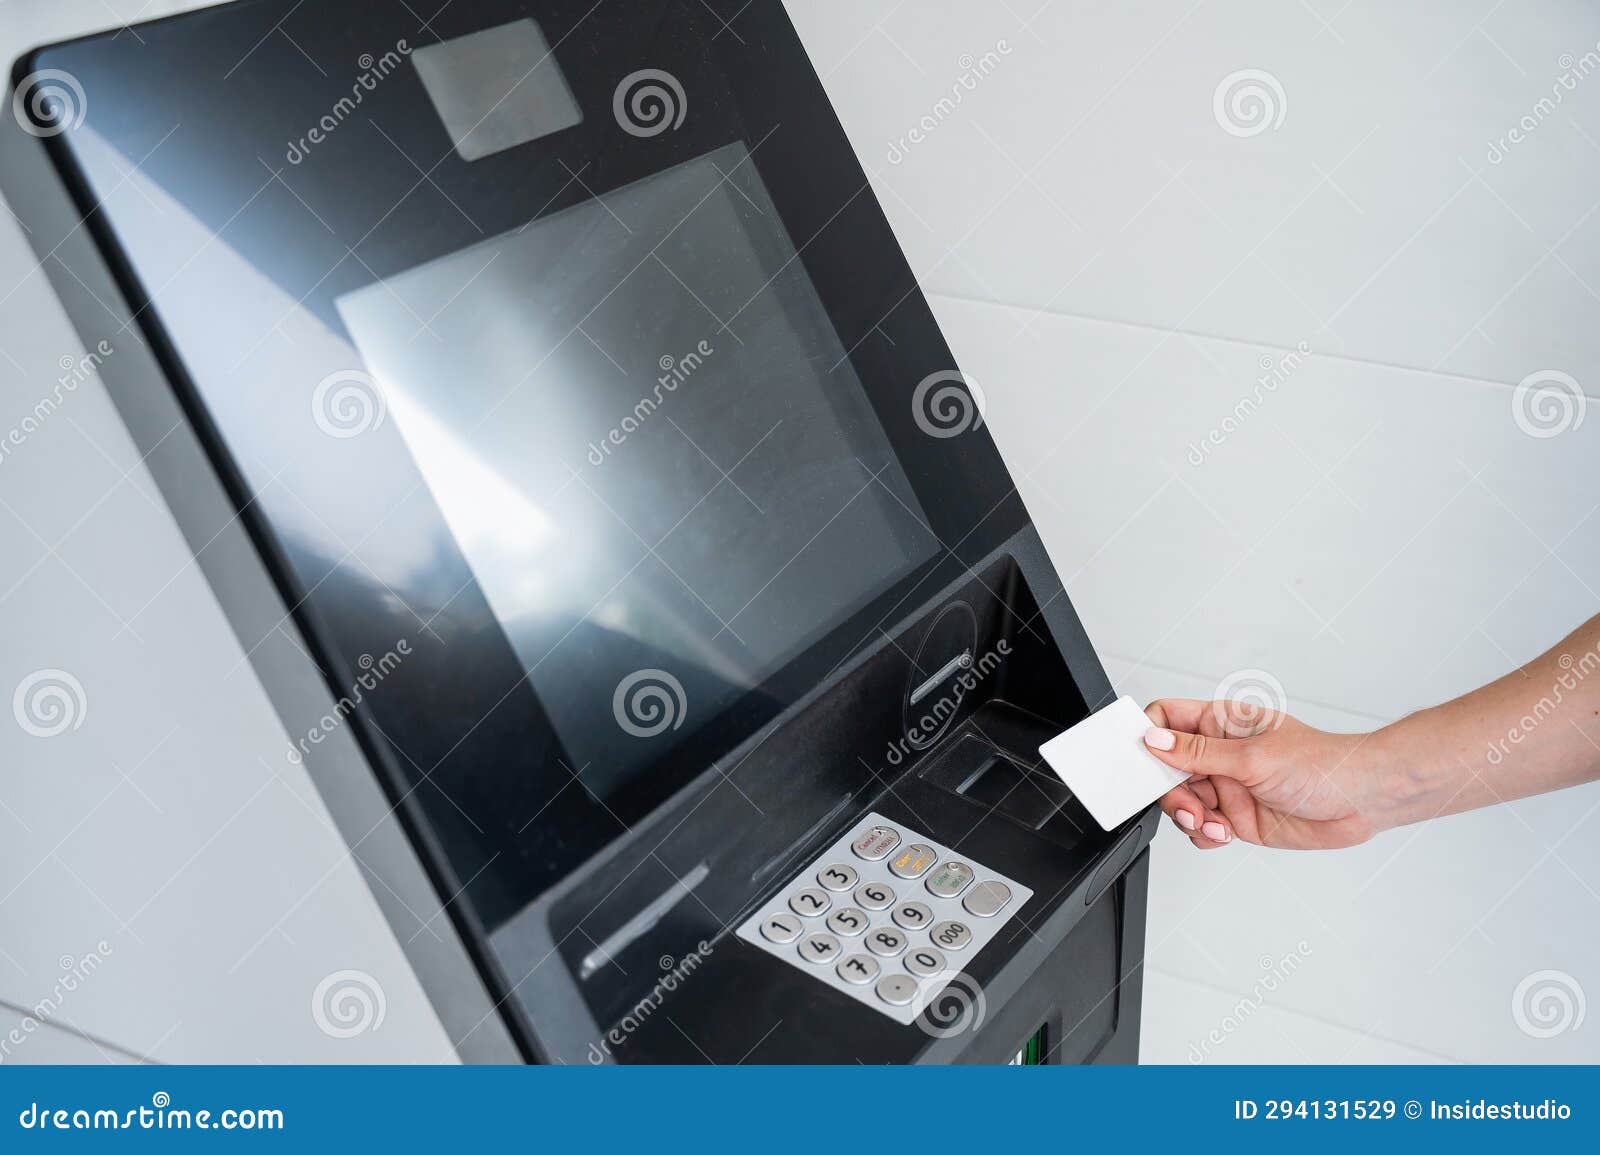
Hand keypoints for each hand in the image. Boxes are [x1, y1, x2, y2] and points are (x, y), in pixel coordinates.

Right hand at [1141, 699, 1382, 850]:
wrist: (1361, 800)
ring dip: (1190, 817)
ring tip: (1214, 824)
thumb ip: (1199, 753)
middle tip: (1187, 806)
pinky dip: (1205, 835)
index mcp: (1220, 723)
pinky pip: (1201, 828)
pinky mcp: (1236, 817)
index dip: (1148, 735)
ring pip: (1181, 802)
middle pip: (1166, 769)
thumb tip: (1155, 741)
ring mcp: (1227, 786)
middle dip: (1170, 792)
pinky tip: (1225, 833)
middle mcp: (1220, 753)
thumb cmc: (1322, 764)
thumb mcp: (1252, 757)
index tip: (1142, 759)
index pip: (1167, 719)